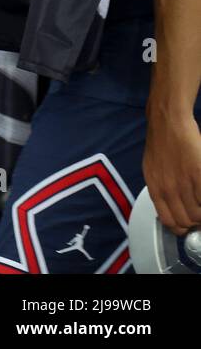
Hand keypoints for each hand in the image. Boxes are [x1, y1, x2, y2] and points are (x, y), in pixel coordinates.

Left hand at [144, 108, 200, 234]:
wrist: (168, 121)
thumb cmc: (161, 144)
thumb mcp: (152, 170)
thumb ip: (160, 190)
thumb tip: (170, 208)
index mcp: (154, 188)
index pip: (169, 222)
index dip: (182, 227)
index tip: (189, 224)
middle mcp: (168, 189)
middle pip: (186, 221)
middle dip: (196, 220)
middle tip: (199, 210)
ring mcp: (184, 182)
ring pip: (199, 214)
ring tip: (200, 197)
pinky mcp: (199, 174)